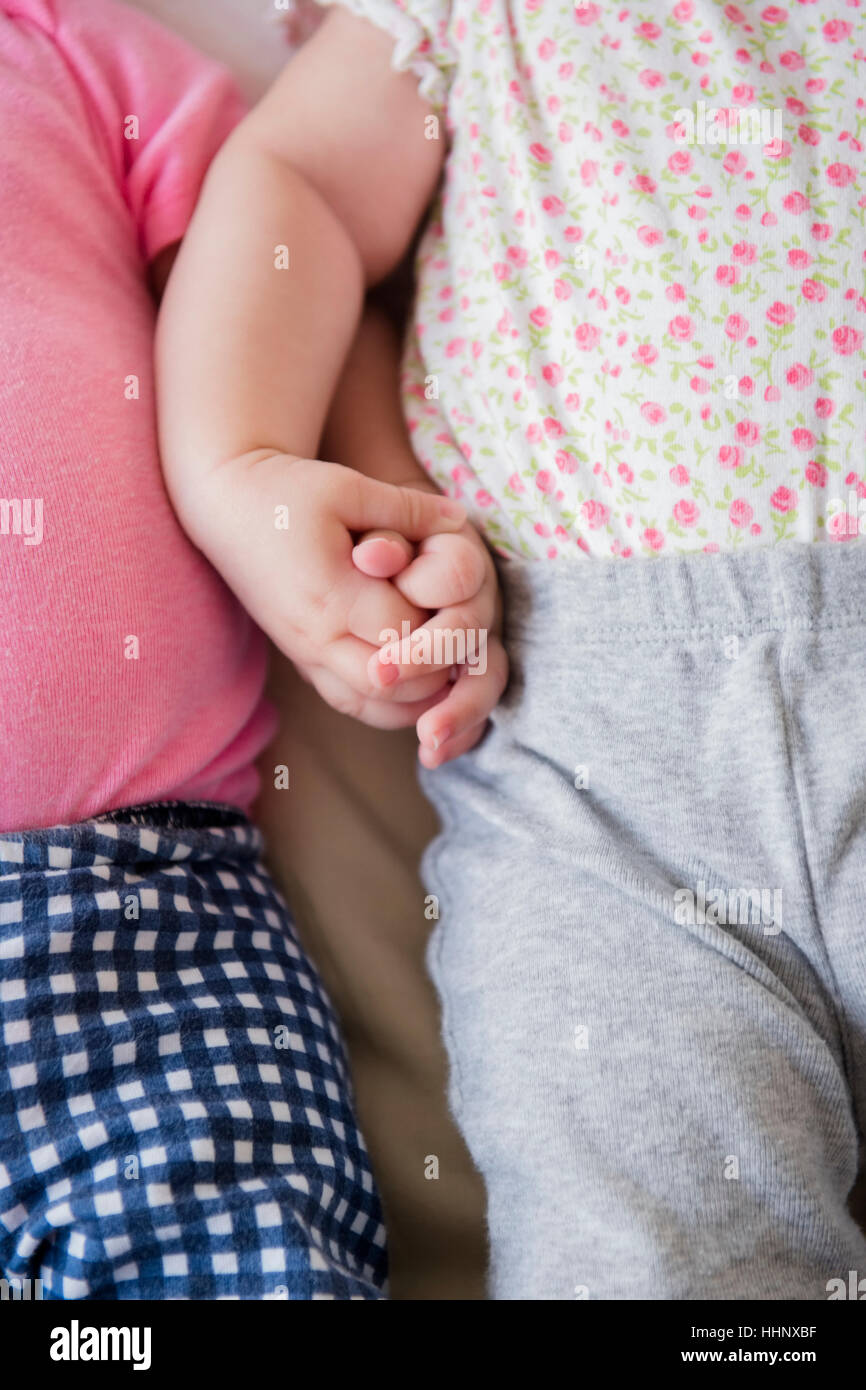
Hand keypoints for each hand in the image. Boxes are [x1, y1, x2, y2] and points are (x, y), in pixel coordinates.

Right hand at [187, 451, 467, 727]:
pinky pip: (351, 702)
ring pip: (372, 705)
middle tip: (462, 638)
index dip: (441, 620)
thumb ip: (407, 508)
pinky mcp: (301, 659)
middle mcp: (317, 637)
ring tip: (448, 666)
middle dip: (436, 667)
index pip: (407, 631)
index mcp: (332, 595)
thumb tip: (460, 520)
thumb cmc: (287, 490)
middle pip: (393, 683)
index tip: (459, 597)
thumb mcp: (348, 486)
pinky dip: (389, 703)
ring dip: (416, 696)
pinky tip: (418, 679)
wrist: (224, 507)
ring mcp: (305, 654)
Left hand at [352, 520, 508, 766]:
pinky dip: (458, 735)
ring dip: (459, 712)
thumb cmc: (363, 529)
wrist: (363, 547)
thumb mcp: (366, 523)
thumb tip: (373, 557)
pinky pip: (471, 707)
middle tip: (382, 674)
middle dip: (429, 657)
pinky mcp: (466, 674)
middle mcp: (479, 599)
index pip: (458, 573)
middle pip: (472, 633)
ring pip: (486, 679)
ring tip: (429, 740)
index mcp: (460, 552)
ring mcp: (478, 641)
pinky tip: (430, 756)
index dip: (424, 587)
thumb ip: (380, 540)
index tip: (375, 606)